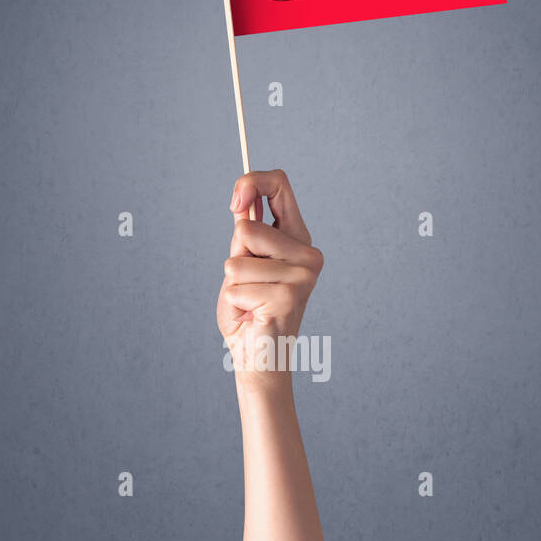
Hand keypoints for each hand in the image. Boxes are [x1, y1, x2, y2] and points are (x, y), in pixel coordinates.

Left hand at [216, 169, 323, 390]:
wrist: (258, 359)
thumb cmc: (249, 313)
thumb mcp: (244, 263)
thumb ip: (247, 233)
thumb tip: (241, 199)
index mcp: (297, 238)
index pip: (280, 185)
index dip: (252, 182)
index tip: (234, 202)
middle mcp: (307, 253)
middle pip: (247, 227)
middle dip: (234, 257)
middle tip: (249, 285)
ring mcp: (302, 274)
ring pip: (236, 259)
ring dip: (233, 285)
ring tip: (251, 303)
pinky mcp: (288, 295)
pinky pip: (235, 286)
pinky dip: (234, 304)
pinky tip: (252, 316)